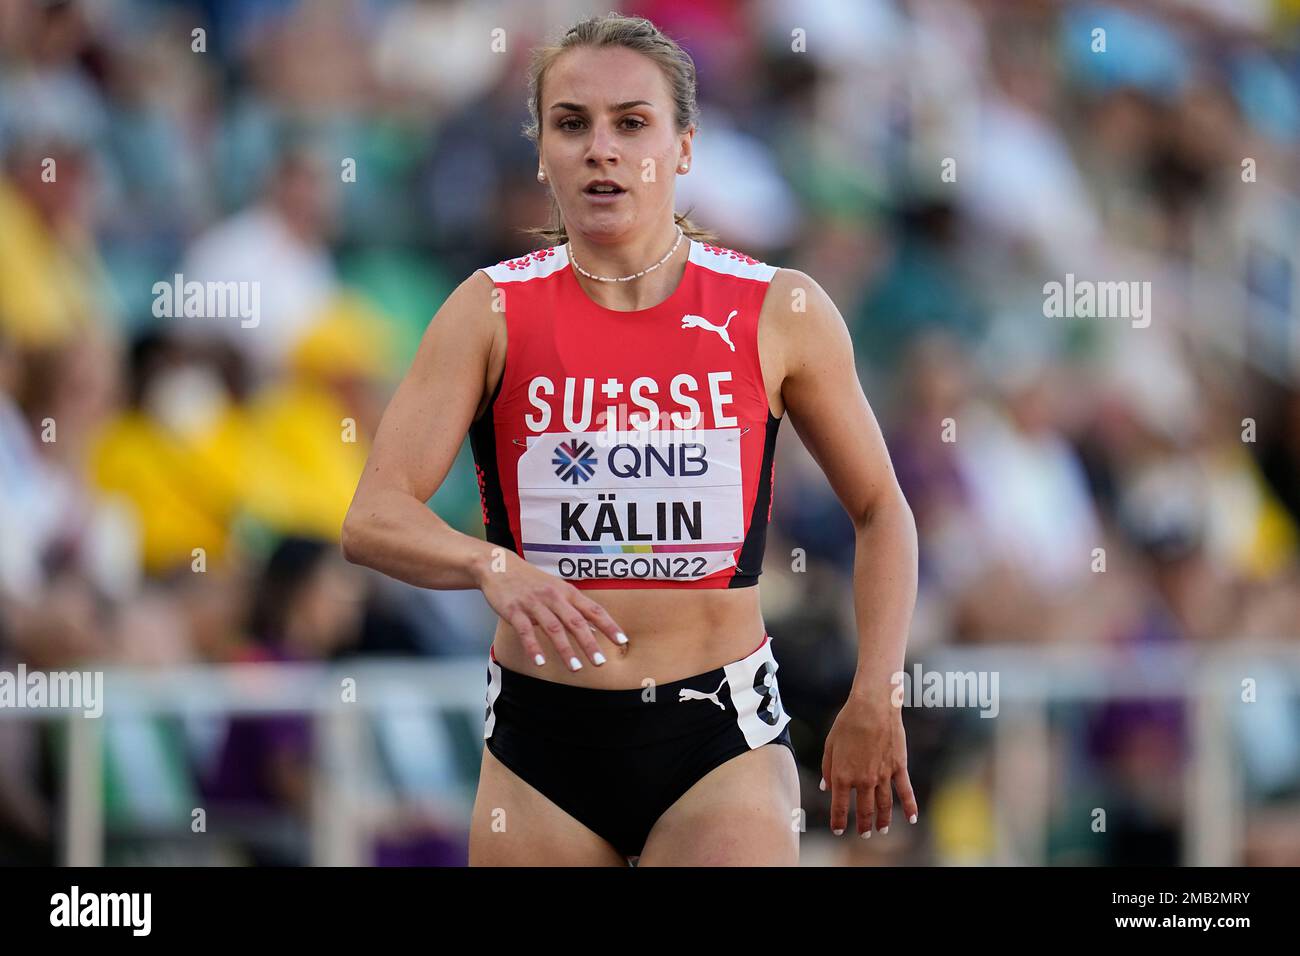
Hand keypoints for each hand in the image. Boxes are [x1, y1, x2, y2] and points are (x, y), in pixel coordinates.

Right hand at [477, 550, 627, 670]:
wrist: (499, 566)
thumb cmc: (531, 581)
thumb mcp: (556, 589)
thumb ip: (574, 608)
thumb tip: (594, 628)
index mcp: (567, 592)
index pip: (593, 610)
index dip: (609, 625)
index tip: (622, 641)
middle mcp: (553, 597)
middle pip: (575, 621)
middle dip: (589, 643)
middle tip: (600, 662)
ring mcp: (533, 603)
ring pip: (553, 628)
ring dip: (565, 649)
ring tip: (576, 668)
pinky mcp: (514, 610)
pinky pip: (525, 631)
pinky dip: (534, 647)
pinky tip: (540, 662)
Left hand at [820, 694, 917, 837]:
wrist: (872, 707)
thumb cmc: (847, 722)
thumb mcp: (830, 745)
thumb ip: (827, 769)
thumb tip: (826, 788)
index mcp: (842, 775)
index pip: (839, 807)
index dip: (838, 822)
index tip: (839, 831)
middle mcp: (862, 780)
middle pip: (864, 810)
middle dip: (863, 825)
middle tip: (863, 834)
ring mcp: (883, 776)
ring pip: (884, 805)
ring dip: (883, 820)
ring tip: (882, 830)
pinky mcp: (899, 768)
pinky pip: (905, 792)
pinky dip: (910, 807)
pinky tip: (912, 819)